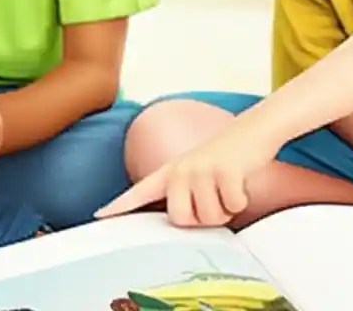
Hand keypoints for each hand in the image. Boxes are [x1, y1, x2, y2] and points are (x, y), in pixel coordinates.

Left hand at [96, 120, 282, 226]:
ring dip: (225, 210)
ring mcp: (199, 168)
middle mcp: (179, 169)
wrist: (253, 130)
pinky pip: (233, 207)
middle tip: (215, 199)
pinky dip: (241, 202)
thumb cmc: (226, 162)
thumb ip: (184, 196)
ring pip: (210, 217)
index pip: (139, 192)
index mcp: (169, 173)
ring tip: (227, 187)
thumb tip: (179, 221)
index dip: (119, 206)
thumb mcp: (197, 175)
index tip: (98, 215)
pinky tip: (240, 182)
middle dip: (203, 219)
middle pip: (181, 219)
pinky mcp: (223, 169)